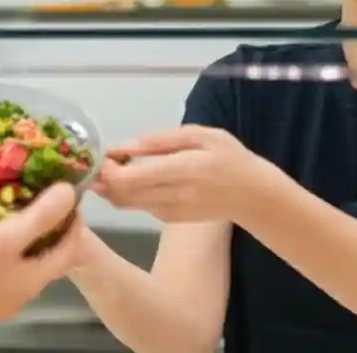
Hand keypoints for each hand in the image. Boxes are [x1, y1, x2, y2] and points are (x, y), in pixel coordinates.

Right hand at [0, 183, 81, 330]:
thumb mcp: (7, 234)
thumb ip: (40, 215)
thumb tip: (70, 192)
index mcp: (36, 277)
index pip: (70, 248)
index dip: (73, 221)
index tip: (67, 197)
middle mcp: (23, 293)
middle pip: (47, 257)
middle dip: (48, 229)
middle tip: (39, 199)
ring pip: (22, 265)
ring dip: (23, 242)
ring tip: (11, 213)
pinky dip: (2, 254)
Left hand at [93, 125, 269, 223]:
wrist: (253, 196)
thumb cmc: (229, 158)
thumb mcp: (200, 136)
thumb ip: (160, 141)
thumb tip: (123, 147)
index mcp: (180, 170)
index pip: (128, 179)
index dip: (107, 170)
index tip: (107, 154)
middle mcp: (171, 196)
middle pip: (119, 194)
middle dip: (102, 178)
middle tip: (105, 160)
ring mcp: (169, 212)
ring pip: (124, 203)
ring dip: (112, 187)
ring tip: (120, 166)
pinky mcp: (168, 219)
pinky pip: (138, 206)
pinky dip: (128, 193)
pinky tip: (137, 178)